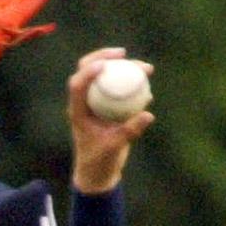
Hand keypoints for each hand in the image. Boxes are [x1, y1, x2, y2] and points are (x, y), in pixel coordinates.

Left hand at [69, 48, 154, 193]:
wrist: (98, 172)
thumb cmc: (100, 161)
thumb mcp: (114, 147)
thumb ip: (129, 131)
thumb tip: (148, 114)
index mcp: (78, 111)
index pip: (77, 85)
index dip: (88, 71)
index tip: (105, 64)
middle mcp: (85, 103)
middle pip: (88, 71)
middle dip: (103, 57)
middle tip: (123, 53)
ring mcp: (96, 104)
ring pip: (106, 79)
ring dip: (124, 69)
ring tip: (146, 68)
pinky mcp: (108, 108)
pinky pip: (120, 92)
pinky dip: (132, 87)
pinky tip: (147, 88)